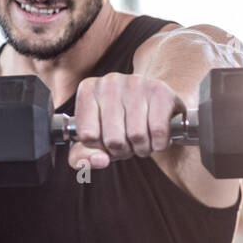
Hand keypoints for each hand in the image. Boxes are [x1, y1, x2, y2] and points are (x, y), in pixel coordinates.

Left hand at [67, 73, 186, 170]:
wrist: (154, 105)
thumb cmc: (121, 124)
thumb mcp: (96, 141)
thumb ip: (83, 157)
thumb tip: (100, 160)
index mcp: (88, 91)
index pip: (88, 136)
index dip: (100, 148)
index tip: (106, 141)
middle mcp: (109, 82)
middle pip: (113, 139)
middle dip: (123, 151)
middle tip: (128, 143)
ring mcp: (136, 83)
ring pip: (137, 135)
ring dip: (142, 148)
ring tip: (142, 140)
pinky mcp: (159, 90)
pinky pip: (158, 131)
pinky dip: (159, 143)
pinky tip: (156, 137)